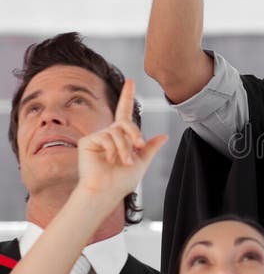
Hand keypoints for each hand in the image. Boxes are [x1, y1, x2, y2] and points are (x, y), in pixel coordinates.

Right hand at [76, 80, 167, 207]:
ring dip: (125, 148)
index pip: (125, 114)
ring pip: (118, 132)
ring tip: (124, 162)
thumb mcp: (142, 163)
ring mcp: (98, 137)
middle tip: (138, 147)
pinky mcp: (88, 141)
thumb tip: (163, 136)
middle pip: (126, 122)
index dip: (127, 97)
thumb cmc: (121, 182)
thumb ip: (150, 148)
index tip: (130, 81)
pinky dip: (113, 150)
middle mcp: (109, 135)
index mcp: (121, 138)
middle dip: (135, 134)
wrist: (105, 192)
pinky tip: (109, 161)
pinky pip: (107, 137)